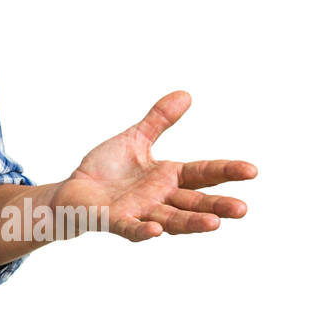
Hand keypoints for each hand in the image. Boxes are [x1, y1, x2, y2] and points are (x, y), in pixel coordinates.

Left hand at [52, 90, 256, 241]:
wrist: (72, 192)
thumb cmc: (106, 170)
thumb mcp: (135, 140)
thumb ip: (159, 120)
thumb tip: (186, 94)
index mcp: (169, 177)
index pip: (203, 173)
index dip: (226, 171)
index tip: (253, 170)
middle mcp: (160, 198)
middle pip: (194, 202)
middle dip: (217, 206)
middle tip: (242, 209)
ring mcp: (140, 212)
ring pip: (171, 220)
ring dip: (192, 223)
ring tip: (215, 224)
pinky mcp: (116, 222)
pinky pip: (131, 229)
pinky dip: (143, 231)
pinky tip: (155, 231)